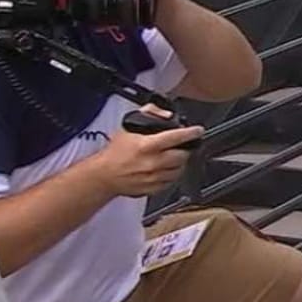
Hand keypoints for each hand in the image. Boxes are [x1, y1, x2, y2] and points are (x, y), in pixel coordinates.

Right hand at [86, 104, 203, 196]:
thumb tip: (166, 114)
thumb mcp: (128, 126)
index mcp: (147, 145)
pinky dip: (172, 174)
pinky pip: (172, 181)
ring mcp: (154, 177)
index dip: (191, 133)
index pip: (176, 137)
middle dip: (185, 149)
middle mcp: (152, 162)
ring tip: (172, 157)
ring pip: (180, 169)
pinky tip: (165, 168)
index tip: (198, 130)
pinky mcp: (154, 188)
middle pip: (183, 155)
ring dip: (179, 162)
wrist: (104, 175)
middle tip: (182, 145)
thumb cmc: (116, 152)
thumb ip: (149, 113)